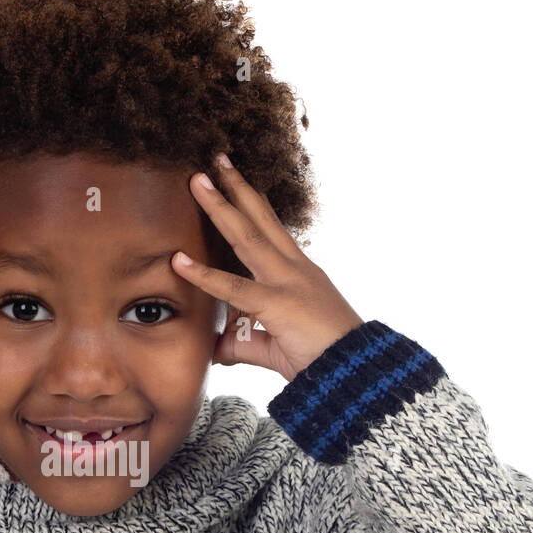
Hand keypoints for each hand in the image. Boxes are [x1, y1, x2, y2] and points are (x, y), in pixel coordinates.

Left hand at [170, 152, 362, 381]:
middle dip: (237, 188)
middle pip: (260, 219)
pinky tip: (178, 260)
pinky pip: (234, 288)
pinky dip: (203, 275)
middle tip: (216, 160)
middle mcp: (294, 269)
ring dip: (221, 207)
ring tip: (198, 180)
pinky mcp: (278, 303)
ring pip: (247, 237)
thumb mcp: (276, 348)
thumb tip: (216, 350)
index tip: (237, 181)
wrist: (354, 372)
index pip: (272, 230)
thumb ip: (244, 344)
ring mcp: (287, 282)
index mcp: (299, 272)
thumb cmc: (323, 359)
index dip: (253, 204)